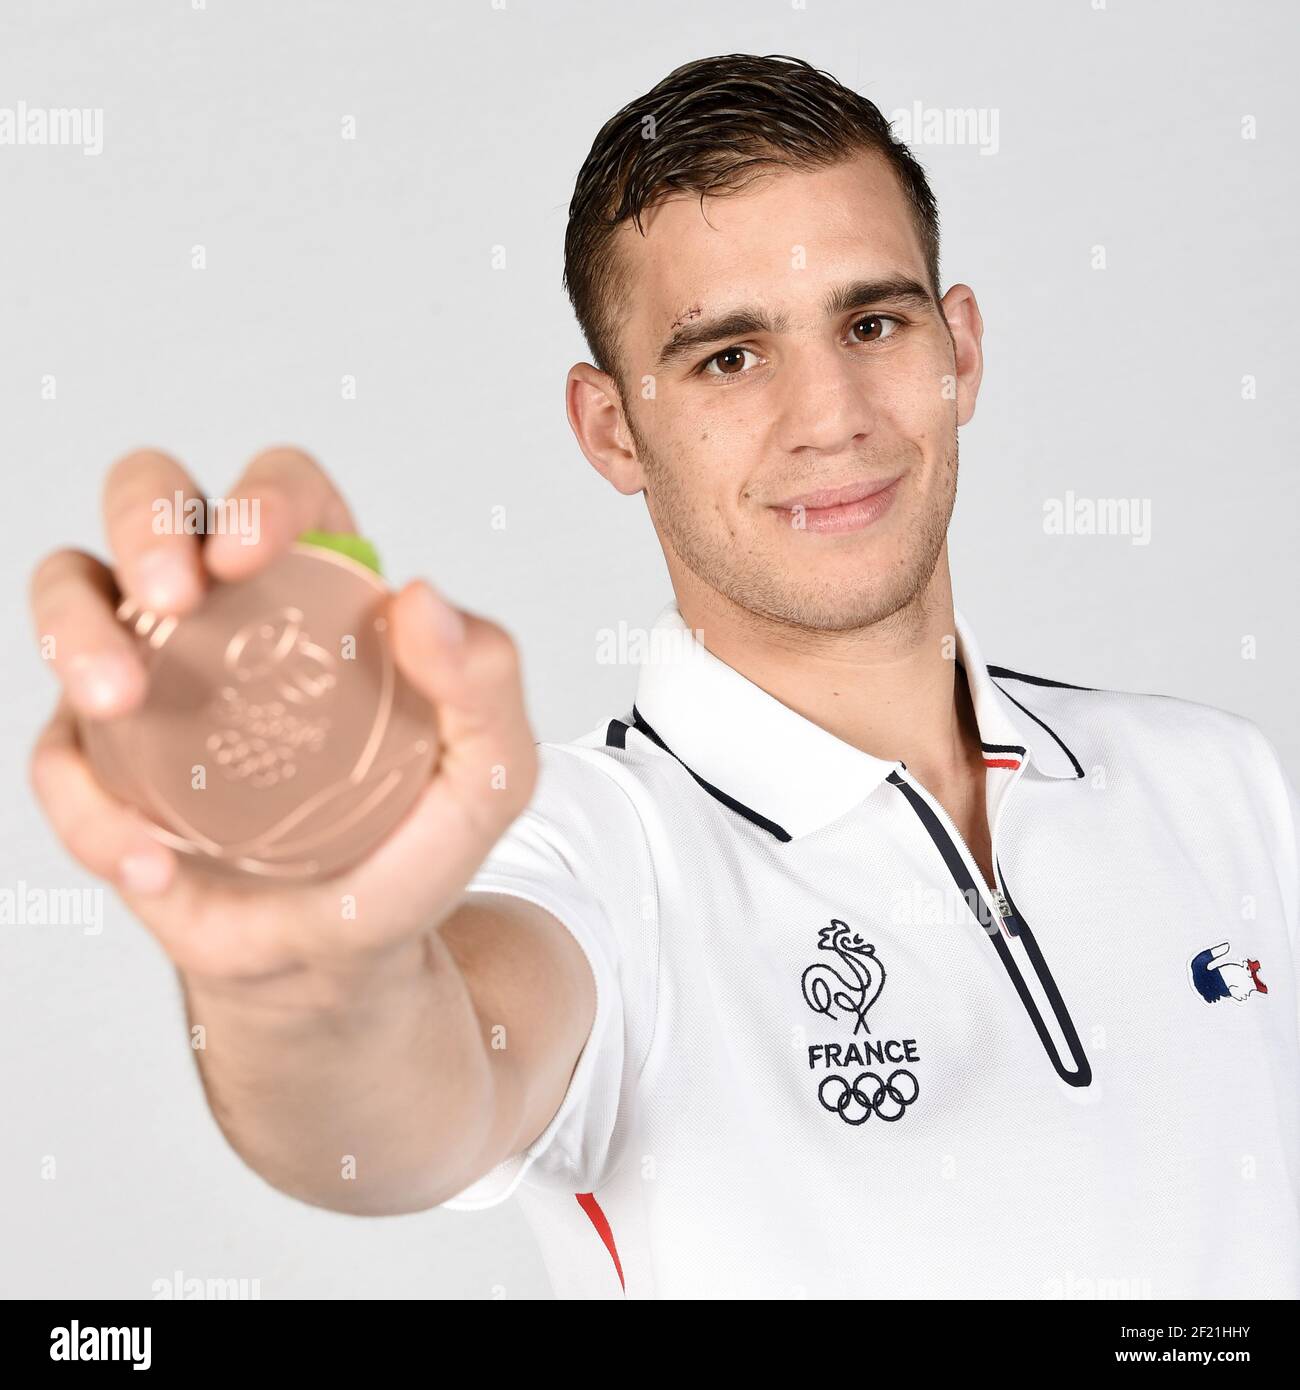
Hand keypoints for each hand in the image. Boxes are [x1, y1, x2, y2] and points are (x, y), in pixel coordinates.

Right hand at [28, 446, 537, 990]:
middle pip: (153, 497)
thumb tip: (420, 597)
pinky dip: (91, 808)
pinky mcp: (99, 760)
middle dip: (146, 522)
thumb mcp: (488, 778)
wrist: (339, 957)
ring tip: (122, 702)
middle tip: (177, 598)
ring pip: (70, 590)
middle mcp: (224, 610)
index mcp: (324, 587)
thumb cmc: (412, 845)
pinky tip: (154, 864)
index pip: (284, 491)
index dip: (261, 495)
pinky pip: (57, 754)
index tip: (255, 554)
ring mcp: (150, 674)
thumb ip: (488, 688)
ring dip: (76, 633)